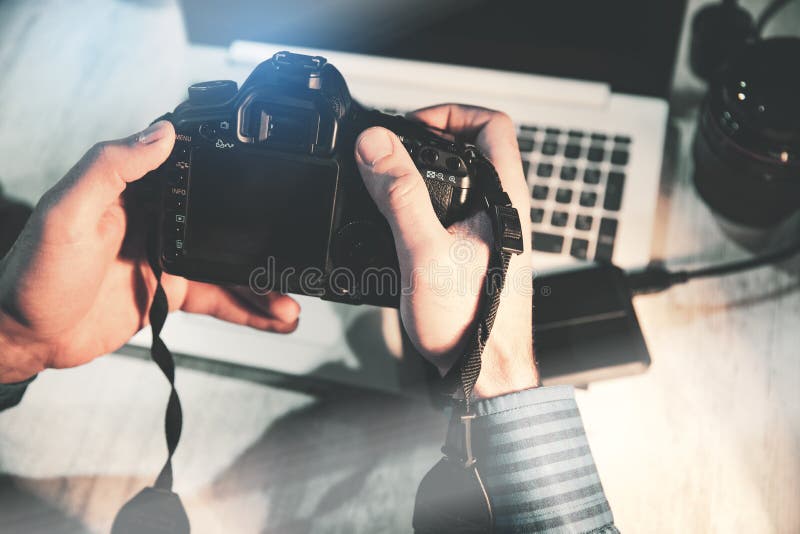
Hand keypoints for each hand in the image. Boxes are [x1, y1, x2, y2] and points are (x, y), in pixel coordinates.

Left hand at [0, 121, 299, 382]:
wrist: (26, 337)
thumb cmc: (32, 274)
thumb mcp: (67, 213)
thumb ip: (111, 169)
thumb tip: (161, 132)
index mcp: (134, 191)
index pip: (194, 169)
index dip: (234, 171)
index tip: (272, 173)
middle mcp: (158, 220)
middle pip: (225, 223)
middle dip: (263, 239)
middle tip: (292, 254)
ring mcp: (168, 257)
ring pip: (228, 266)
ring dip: (262, 284)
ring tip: (290, 304)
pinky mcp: (170, 291)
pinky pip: (218, 297)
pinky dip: (247, 311)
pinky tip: (273, 320)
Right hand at [355, 104, 537, 397]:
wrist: (483, 372)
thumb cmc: (471, 323)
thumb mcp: (423, 252)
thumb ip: (399, 196)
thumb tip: (376, 145)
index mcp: (504, 199)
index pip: (493, 125)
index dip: (451, 114)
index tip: (412, 128)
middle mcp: (504, 210)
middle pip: (474, 148)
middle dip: (428, 143)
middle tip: (392, 155)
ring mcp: (492, 231)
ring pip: (461, 180)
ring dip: (424, 175)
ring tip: (389, 184)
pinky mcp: (476, 251)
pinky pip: (451, 210)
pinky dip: (423, 204)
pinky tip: (398, 222)